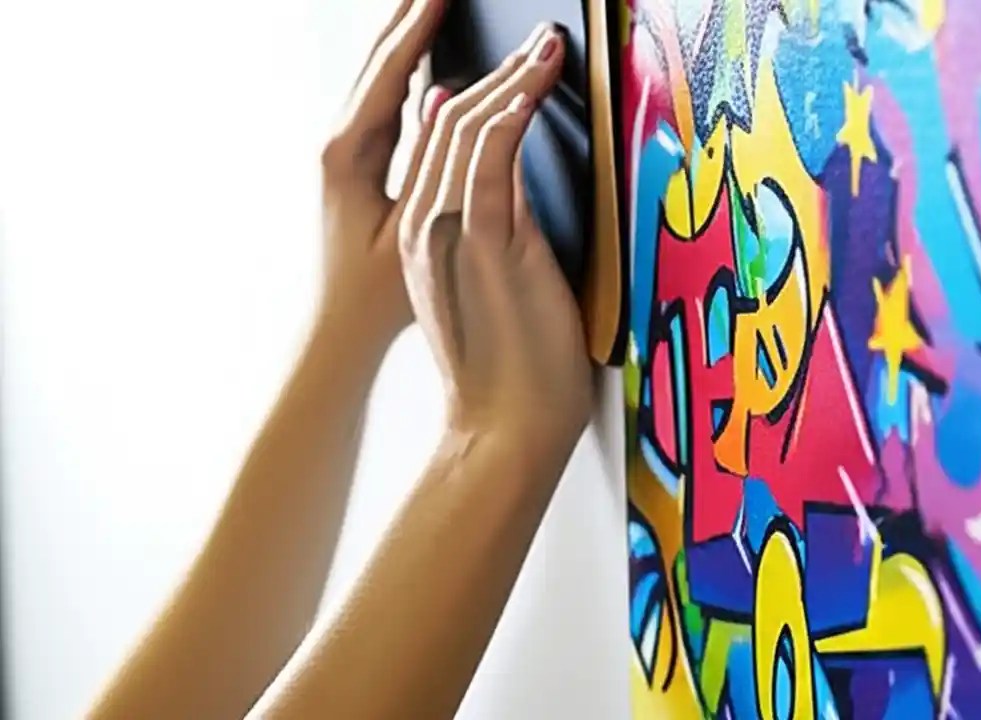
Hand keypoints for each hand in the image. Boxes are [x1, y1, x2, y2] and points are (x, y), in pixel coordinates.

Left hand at [315, 0, 449, 348]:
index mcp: (350, 153)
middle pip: (377, 61)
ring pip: (379, 77)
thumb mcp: (412, 229)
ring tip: (429, 2)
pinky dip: (405, 68)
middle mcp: (340, 144)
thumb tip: (445, 102)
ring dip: (405, 37)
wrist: (340, 329)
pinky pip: (386, 100)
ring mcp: (346, 152)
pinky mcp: (359, 165)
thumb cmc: (376, 293)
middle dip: (407, 16)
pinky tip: (421, 59)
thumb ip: (430, 164)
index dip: (417, 26)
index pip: (388, 72)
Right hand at [398, 24, 592, 447]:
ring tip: (547, 46)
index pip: (441, 146)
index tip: (510, 69)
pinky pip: (491, 159)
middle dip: (497, 71)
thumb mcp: (492, 294)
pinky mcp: (485, 240)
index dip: (476, 97)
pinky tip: (533, 84)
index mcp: (424, 238)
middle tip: (537, 42)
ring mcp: (449, 230)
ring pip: (469, 130)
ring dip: (512, 78)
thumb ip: (490, 238)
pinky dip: (512, 113)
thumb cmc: (513, 372)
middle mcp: (425, 225)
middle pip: (452, 124)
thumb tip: (508, 191)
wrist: (505, 431)